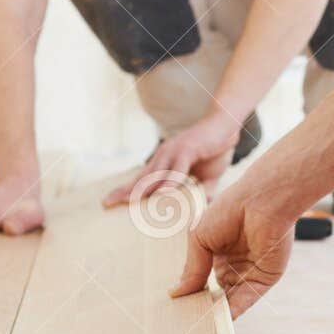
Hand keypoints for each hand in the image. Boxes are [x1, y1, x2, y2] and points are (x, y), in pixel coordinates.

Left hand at [103, 112, 240, 206]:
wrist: (227, 126)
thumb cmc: (216, 149)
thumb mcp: (208, 177)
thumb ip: (203, 192)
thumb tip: (204, 207)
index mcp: (166, 163)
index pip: (143, 180)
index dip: (127, 191)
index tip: (109, 202)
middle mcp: (164, 156)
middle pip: (142, 177)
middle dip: (125, 190)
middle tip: (106, 203)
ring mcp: (174, 151)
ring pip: (156, 174)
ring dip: (142, 188)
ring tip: (129, 202)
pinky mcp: (188, 149)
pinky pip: (177, 169)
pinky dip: (169, 182)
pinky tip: (161, 193)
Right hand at [169, 180, 294, 317]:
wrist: (261, 201)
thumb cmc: (229, 210)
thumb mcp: (199, 238)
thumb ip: (191, 269)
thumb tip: (175, 293)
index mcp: (217, 253)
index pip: (202, 281)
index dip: (191, 293)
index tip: (178, 308)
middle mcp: (233, 265)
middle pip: (216, 294)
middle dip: (203, 307)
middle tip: (186, 323)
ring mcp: (249, 273)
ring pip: (231, 301)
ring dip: (217, 313)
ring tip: (198, 326)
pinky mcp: (265, 279)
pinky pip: (247, 299)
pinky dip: (233, 311)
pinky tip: (218, 320)